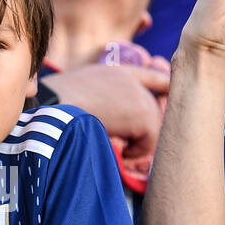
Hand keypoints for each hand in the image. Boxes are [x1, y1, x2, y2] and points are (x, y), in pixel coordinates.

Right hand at [49, 59, 168, 160]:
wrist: (55, 105)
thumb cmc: (57, 103)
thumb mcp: (81, 88)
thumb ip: (101, 95)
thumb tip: (107, 117)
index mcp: (119, 72)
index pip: (155, 78)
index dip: (165, 89)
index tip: (169, 101)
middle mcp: (134, 82)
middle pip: (155, 110)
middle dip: (145, 129)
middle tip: (127, 143)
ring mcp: (140, 97)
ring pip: (153, 127)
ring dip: (138, 142)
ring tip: (120, 149)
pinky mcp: (143, 116)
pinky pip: (150, 141)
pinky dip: (136, 151)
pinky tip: (121, 152)